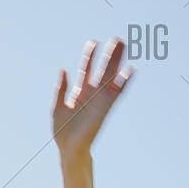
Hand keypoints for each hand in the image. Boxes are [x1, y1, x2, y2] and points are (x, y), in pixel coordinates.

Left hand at [52, 38, 132, 158]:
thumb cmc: (63, 131)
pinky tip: (130, 70)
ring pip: (111, 76)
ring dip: (118, 62)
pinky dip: (124, 82)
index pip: (86, 69)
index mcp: (80, 92)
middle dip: (110, 55)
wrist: (69, 149)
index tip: (93, 42)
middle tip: (118, 39)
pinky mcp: (106, 108)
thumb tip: (63, 69)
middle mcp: (92, 93)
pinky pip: (117, 93)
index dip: (90, 56)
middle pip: (103, 69)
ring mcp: (100, 100)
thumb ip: (61, 89)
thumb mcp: (57, 107)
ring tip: (125, 46)